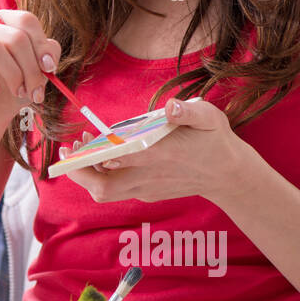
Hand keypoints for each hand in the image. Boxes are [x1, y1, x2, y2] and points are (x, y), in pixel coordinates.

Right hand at [0, 9, 61, 141]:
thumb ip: (48, 55)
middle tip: (36, 90)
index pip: (24, 20)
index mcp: (3, 23)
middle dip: (31, 67)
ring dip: (13, 74)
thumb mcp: (39, 70)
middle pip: (13, 36)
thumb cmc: (16, 87)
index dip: (41, 44)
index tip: (49, 68)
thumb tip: (47, 57)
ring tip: (20, 92)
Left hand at [56, 97, 253, 208]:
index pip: (117, 160)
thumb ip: (189, 111)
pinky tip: (103, 154)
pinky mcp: (148, 194)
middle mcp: (149, 177)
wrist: (230, 176)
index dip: (91, 154)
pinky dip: (102, 175)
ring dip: (88, 174)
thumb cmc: (216, 142)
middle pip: (102, 188)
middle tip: (69, 150)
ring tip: (83, 148)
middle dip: (79, 173)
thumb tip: (171, 106)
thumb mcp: (209, 118)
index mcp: (160, 155)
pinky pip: (116, 190)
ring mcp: (147, 189)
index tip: (78, 142)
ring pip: (106, 193)